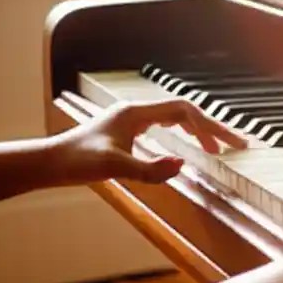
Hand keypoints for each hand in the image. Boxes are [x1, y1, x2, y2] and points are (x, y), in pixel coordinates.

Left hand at [49, 99, 245, 184]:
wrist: (48, 163)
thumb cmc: (77, 162)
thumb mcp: (115, 168)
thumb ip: (150, 170)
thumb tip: (182, 166)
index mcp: (137, 113)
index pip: (185, 112)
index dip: (211, 127)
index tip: (229, 144)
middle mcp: (136, 112)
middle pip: (184, 113)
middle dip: (211, 128)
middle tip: (233, 145)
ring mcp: (131, 120)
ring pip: (175, 118)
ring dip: (197, 130)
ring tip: (214, 148)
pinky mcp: (126, 130)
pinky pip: (163, 125)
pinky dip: (181, 133)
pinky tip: (185, 145)